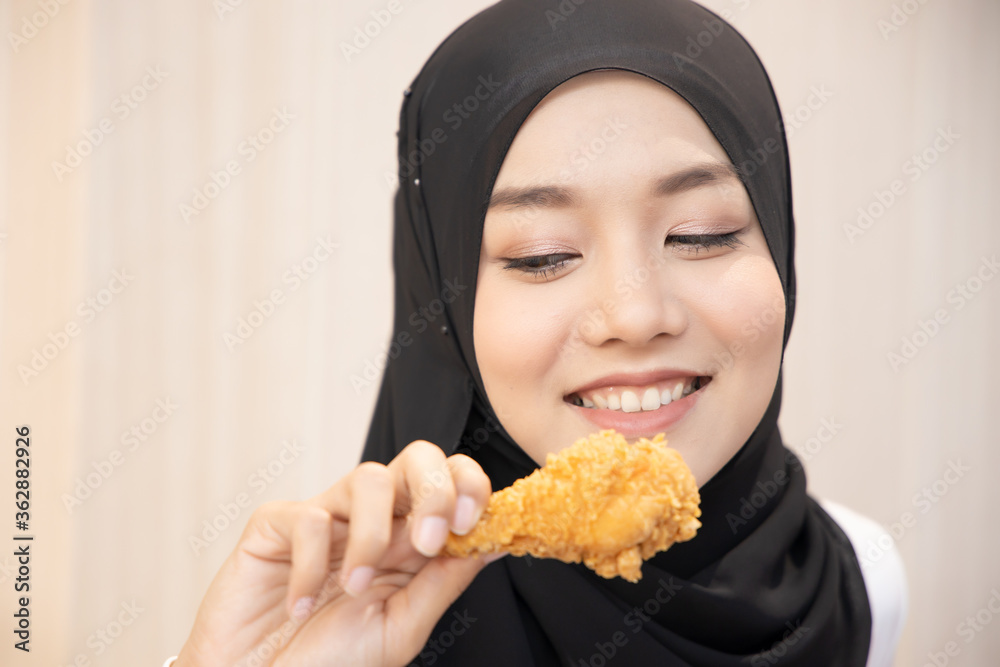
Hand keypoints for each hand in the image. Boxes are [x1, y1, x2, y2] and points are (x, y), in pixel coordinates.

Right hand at [176, 441, 496, 666]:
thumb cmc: (328, 665)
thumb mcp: (400, 628)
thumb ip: (443, 582)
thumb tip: (498, 539)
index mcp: (410, 542)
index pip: (451, 483)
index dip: (468, 486)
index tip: (471, 520)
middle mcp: (372, 520)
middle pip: (417, 458)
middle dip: (434, 489)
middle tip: (432, 539)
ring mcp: (325, 518)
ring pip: (368, 477)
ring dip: (371, 536)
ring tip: (353, 587)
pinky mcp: (275, 524)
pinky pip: (308, 517)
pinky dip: (309, 567)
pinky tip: (300, 605)